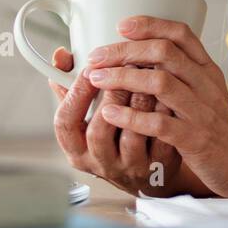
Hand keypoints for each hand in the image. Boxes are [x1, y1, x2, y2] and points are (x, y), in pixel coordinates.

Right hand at [49, 47, 190, 196]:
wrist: (150, 172)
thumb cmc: (114, 135)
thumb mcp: (88, 117)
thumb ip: (72, 87)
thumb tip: (60, 55)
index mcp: (77, 150)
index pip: (65, 123)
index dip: (75, 93)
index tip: (90, 68)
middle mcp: (101, 163)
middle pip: (98, 132)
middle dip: (111, 95)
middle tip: (125, 67)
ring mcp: (130, 167)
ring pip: (132, 136)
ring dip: (139, 101)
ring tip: (147, 74)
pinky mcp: (158, 166)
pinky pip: (161, 139)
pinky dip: (163, 113)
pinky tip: (166, 93)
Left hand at [83, 16, 227, 197]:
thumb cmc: (218, 125)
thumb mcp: (207, 91)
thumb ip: (181, 73)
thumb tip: (139, 56)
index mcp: (206, 69)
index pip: (181, 34)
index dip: (150, 25)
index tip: (121, 25)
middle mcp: (205, 84)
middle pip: (164, 53)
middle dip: (125, 51)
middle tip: (96, 57)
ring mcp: (201, 111)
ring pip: (160, 83)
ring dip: (123, 78)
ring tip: (96, 79)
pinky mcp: (195, 138)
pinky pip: (159, 123)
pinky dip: (130, 116)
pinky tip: (109, 113)